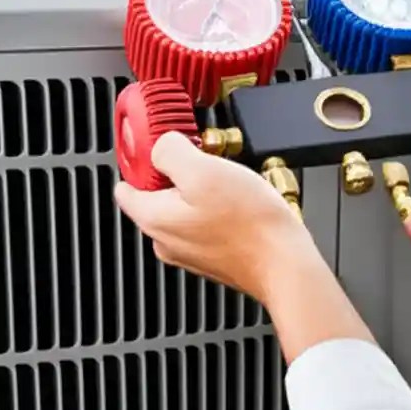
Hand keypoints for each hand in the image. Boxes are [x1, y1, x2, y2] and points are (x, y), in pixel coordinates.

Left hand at [114, 132, 317, 304]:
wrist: (285, 264)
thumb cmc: (250, 224)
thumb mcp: (204, 170)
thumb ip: (170, 151)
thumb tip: (161, 145)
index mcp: (153, 218)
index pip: (125, 185)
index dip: (147, 160)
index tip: (171, 151)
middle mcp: (165, 240)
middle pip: (158, 197)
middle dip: (181, 177)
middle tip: (211, 168)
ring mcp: (190, 253)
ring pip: (186, 211)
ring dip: (204, 195)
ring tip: (231, 189)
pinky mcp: (214, 259)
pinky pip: (207, 226)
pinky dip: (220, 214)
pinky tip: (241, 209)